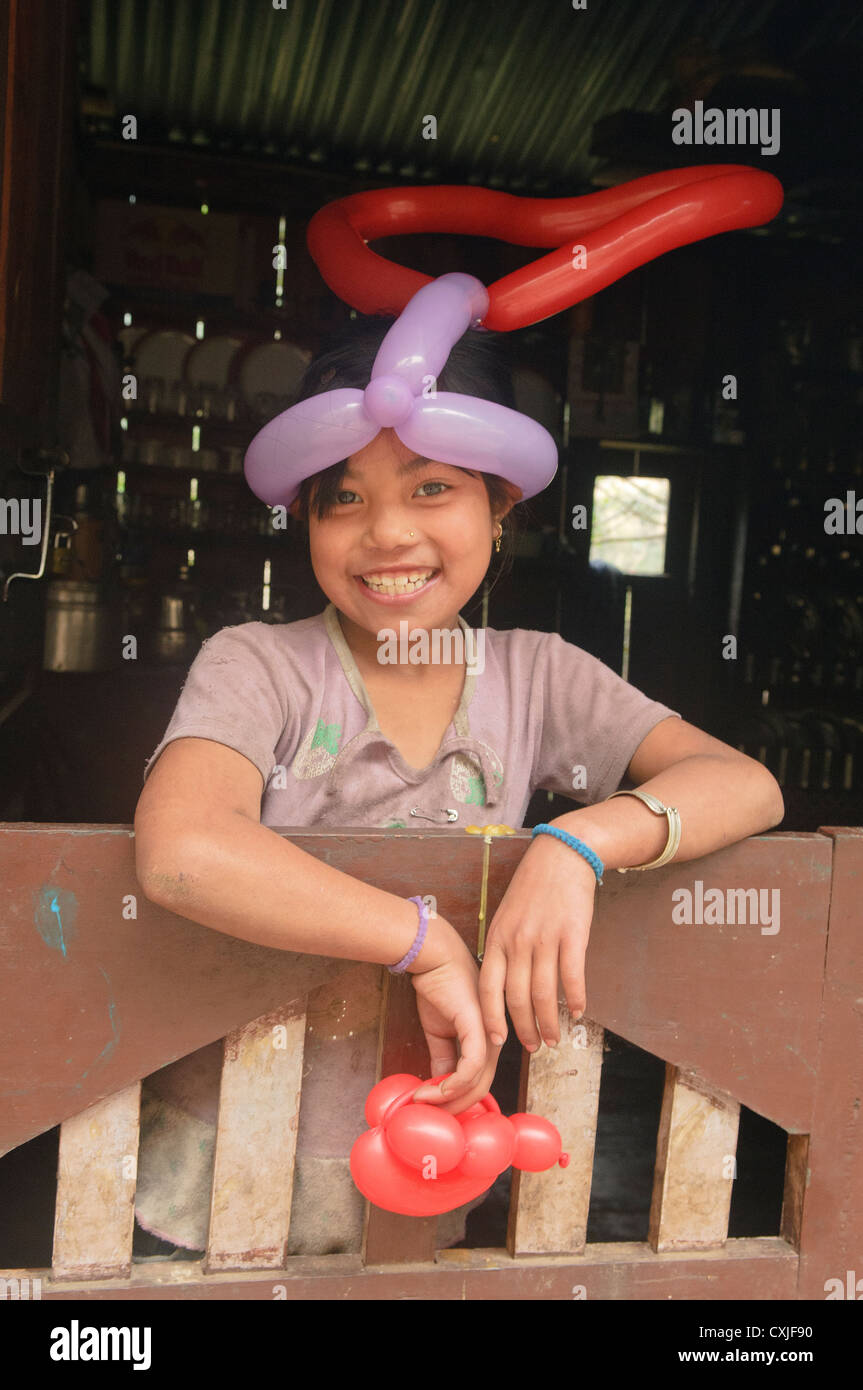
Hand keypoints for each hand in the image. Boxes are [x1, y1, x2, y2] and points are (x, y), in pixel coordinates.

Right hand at [408, 928, 503, 1112]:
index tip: (433, 1108)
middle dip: (454, 1107)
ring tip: (421, 1099)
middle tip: (426, 1112)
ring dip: (447, 1099)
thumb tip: (439, 1087)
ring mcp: (490, 1033)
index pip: (480, 1082)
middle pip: (481, 1089)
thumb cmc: (440, 988)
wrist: (434, 958)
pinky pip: (470, 1068)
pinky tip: (430, 1089)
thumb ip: (444, 1059)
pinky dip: (450, 1085)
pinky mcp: (478, 1027)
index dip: (457, 1100)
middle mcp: (496, 1039)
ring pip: (477, 1083)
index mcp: (490, 1040)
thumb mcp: (440, 1031)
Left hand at [478, 831, 596, 1049]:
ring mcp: (545, 938)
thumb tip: (504, 988)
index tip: (496, 1041)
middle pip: (517, 998)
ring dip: (549, 1022)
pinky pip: (572, 976)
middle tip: (533, 1047)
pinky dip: (576, 998)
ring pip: (544, 994)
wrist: (560, 857)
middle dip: (524, 1029)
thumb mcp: (506, 917)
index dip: (491, 1018)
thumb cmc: (532, 889)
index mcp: (497, 939)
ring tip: (554, 1038)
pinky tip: (578, 1011)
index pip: (488, 988)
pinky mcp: (572, 934)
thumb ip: (504, 949)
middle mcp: (518, 942)